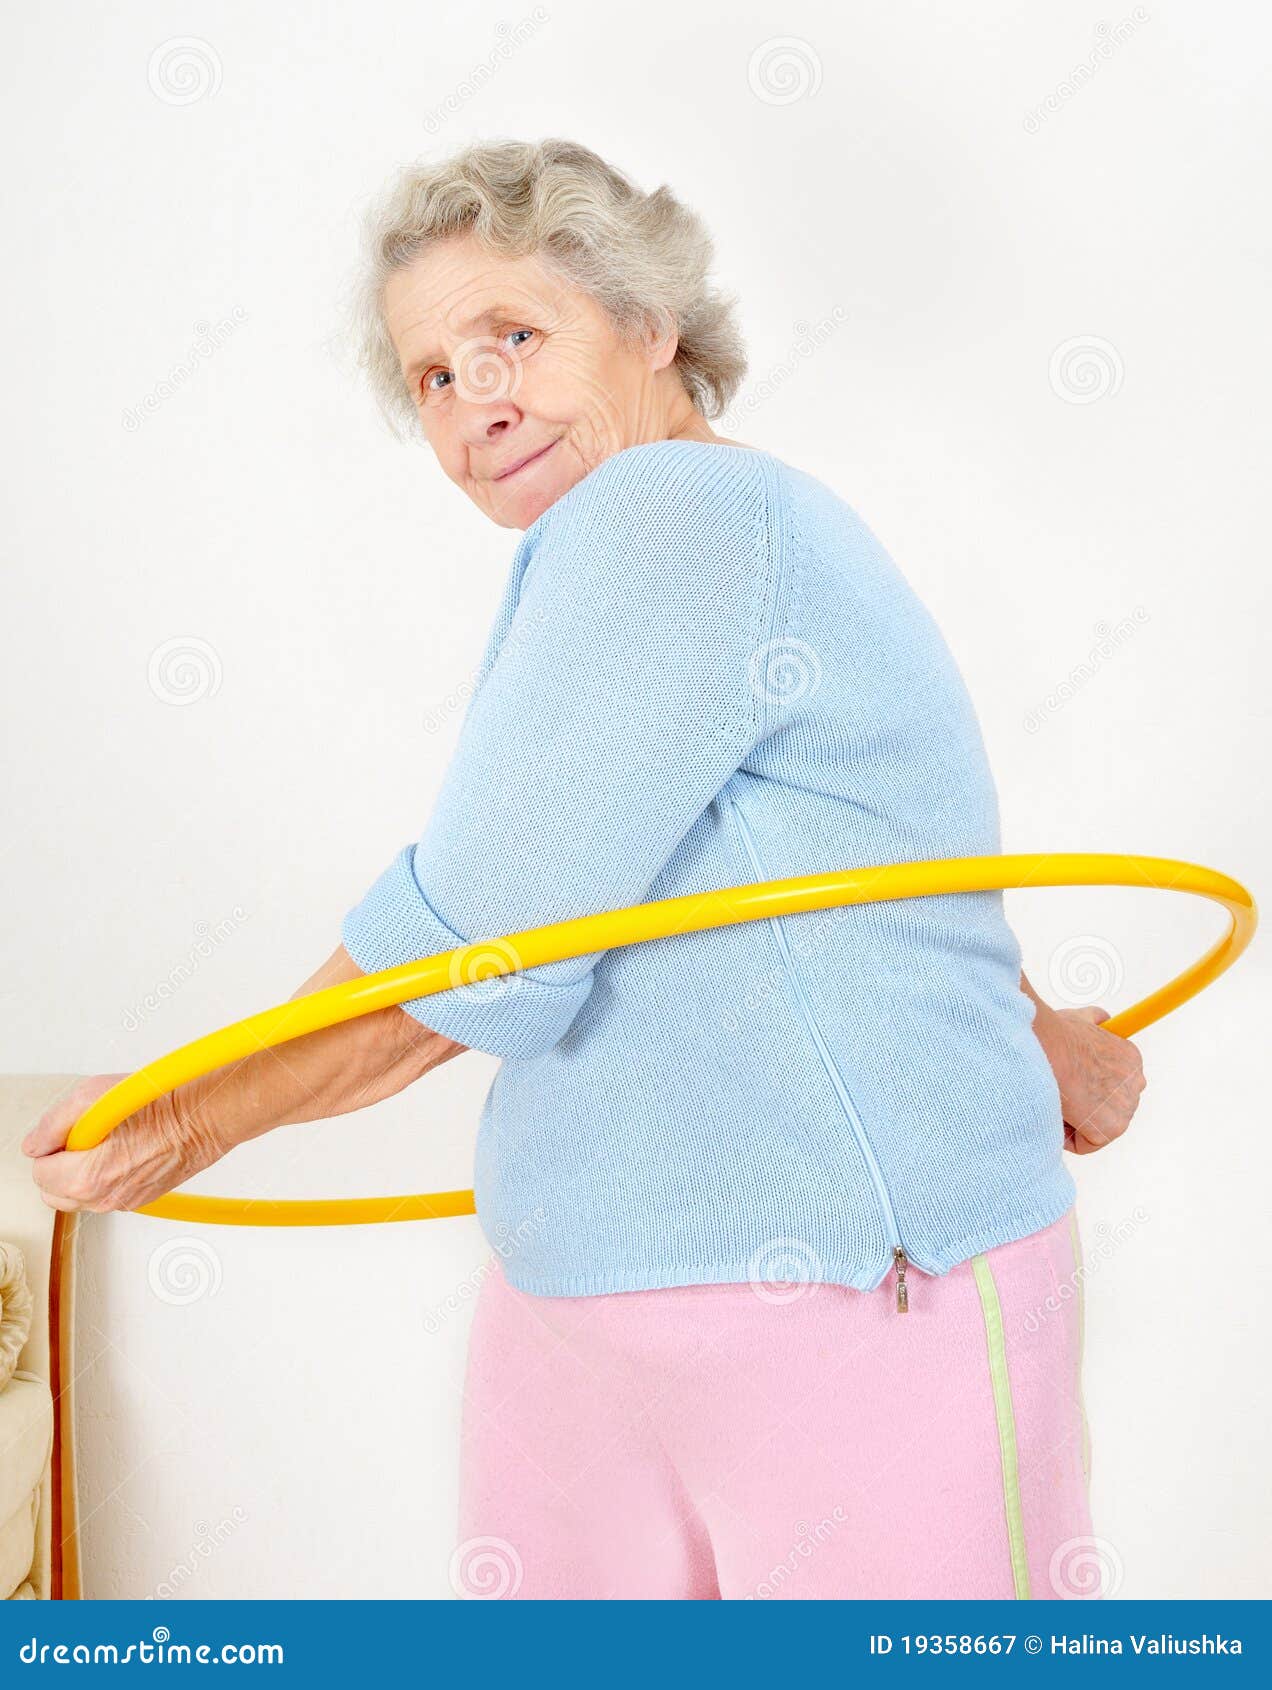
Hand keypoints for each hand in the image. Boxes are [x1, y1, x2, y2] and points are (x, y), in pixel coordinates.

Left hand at [22, 1073, 232, 1212]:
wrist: (202, 1118)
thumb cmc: (158, 1105)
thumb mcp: (92, 1097)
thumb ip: (52, 1124)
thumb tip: (36, 1144)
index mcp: (86, 1177)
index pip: (39, 1172)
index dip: (49, 1147)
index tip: (67, 1132)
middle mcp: (103, 1198)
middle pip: (54, 1192)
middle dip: (60, 1165)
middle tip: (81, 1139)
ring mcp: (122, 1202)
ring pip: (78, 1196)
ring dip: (81, 1173)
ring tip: (105, 1143)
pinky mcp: (138, 1199)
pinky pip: (104, 1194)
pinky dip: (105, 1176)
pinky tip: (123, 1150)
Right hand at [1037, 1005, 1147, 1155]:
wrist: (1050, 1048)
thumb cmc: (1059, 1036)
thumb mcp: (1082, 1019)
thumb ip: (1096, 1021)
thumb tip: (1103, 1020)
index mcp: (1130, 1059)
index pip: (1114, 1083)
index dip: (1088, 1085)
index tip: (1073, 1083)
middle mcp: (1135, 1084)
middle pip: (1106, 1107)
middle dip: (1082, 1105)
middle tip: (1058, 1093)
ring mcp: (1125, 1108)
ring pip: (1094, 1127)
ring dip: (1072, 1120)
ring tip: (1053, 1100)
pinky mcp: (1111, 1129)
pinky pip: (1084, 1144)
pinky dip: (1065, 1135)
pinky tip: (1053, 1113)